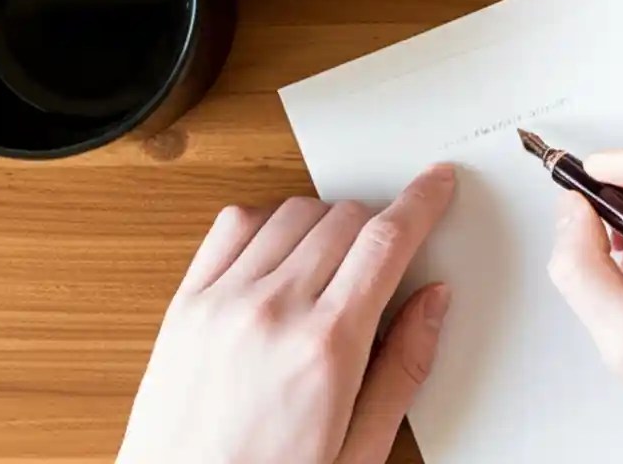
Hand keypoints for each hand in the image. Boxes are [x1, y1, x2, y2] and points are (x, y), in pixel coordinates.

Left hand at [117, 165, 455, 463]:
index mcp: (326, 348)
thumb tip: (433, 302)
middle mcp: (273, 311)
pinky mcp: (186, 303)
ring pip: (294, 212)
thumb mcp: (360, 446)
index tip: (436, 184)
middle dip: (380, 222)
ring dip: (328, 220)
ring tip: (336, 259)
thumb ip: (404, 367)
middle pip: (346, 218)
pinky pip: (233, 225)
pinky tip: (282, 250)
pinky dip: (269, 222)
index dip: (421, 201)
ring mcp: (223, 302)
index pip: (386, 241)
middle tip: (388, 251)